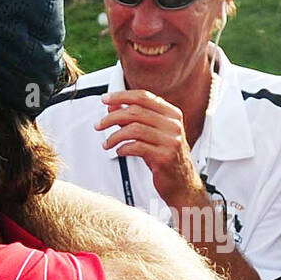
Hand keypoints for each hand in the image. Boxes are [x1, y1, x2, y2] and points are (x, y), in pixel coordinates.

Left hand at [96, 90, 202, 204]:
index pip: (144, 97)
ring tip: (107, 144)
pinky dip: (123, 148)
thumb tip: (112, 106)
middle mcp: (173, 124)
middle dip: (112, 118)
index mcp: (171, 114)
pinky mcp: (164, 157)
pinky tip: (119, 152)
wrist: (181, 182)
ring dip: (114, 136)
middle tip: (99, 125)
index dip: (122, 96)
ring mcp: (171, 140)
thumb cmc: (165, 157)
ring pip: (134, 129)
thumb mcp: (150, 134)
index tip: (105, 100)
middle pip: (136, 112)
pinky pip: (137, 147)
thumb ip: (133, 119)